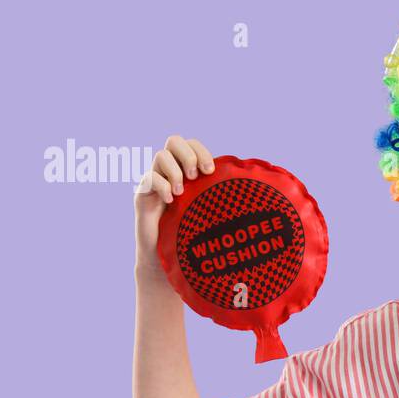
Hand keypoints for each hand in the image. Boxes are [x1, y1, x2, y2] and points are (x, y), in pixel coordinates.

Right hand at [135, 135, 215, 274]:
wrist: (167, 257)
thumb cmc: (194, 235)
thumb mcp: (212, 212)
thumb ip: (223, 197)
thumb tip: (256, 187)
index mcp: (187, 171)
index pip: (191, 144)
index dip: (201, 151)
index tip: (211, 171)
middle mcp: (170, 172)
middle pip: (173, 140)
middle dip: (188, 155)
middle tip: (196, 177)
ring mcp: (155, 182)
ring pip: (160, 155)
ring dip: (175, 171)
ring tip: (182, 192)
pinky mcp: (142, 195)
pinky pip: (148, 178)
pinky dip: (161, 185)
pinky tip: (171, 201)